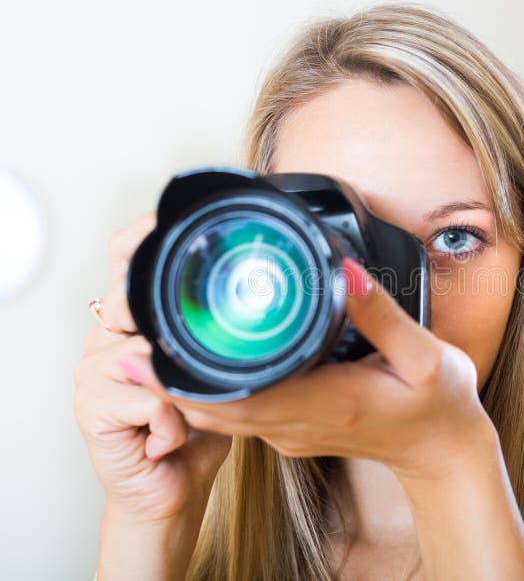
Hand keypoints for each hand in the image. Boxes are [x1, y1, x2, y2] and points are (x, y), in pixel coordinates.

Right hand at [72, 213, 231, 524]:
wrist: (170, 489)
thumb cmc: (193, 430)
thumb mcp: (212, 375)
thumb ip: (212, 340)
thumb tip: (247, 305)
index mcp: (132, 325)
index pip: (123, 262)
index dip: (140, 236)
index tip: (168, 220)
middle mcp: (105, 340)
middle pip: (129, 299)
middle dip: (168, 331)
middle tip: (191, 369)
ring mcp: (91, 372)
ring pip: (151, 355)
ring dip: (185, 393)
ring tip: (183, 416)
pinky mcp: (91, 407)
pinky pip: (154, 398)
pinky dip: (176, 424)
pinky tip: (169, 438)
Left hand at [117, 256, 493, 480]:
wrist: (441, 452)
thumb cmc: (437, 406)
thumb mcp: (423, 356)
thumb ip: (379, 314)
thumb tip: (342, 271)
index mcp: (324, 402)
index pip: (236, 397)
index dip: (182, 379)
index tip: (141, 353)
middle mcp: (297, 424)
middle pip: (213, 406)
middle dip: (167, 378)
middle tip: (131, 337)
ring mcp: (291, 431)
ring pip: (221, 412)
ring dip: (184, 384)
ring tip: (155, 345)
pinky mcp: (294, 429)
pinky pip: (240, 412)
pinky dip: (212, 390)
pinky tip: (204, 362)